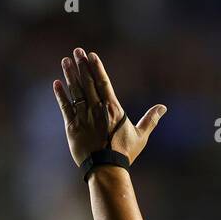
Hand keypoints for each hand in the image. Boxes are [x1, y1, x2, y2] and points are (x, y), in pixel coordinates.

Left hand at [53, 48, 166, 168]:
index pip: (103, 82)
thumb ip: (150, 119)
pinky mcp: (72, 127)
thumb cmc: (125, 153)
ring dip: (70, 75)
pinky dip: (61, 95)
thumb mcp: (141, 135)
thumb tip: (163, 108)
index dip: (96, 67)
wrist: (107, 168)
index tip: (91, 55)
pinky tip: (56, 83)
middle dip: (82, 65)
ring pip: (75, 92)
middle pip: (88, 82)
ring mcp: (83, 117)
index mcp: (112, 109)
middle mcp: (97, 109)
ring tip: (66, 61)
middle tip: (77, 51)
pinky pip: (65, 107)